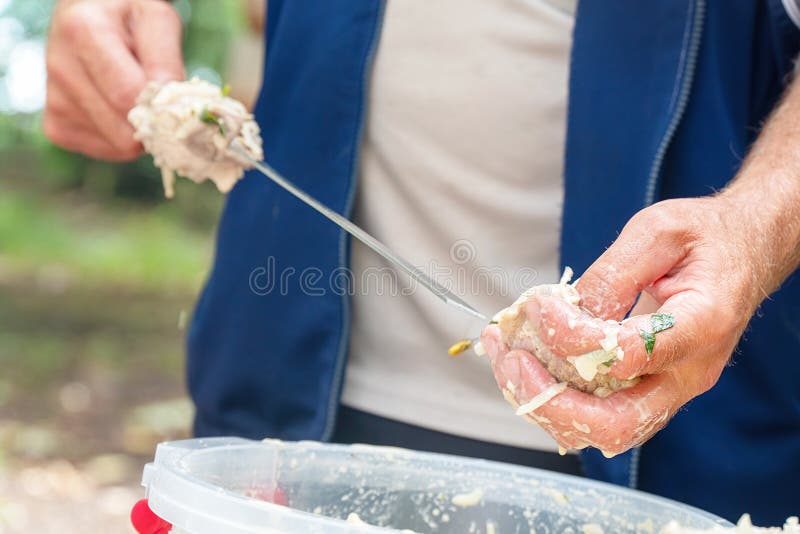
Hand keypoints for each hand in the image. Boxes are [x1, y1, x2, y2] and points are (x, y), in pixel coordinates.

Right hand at [44, 0, 183, 160]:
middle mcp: (60, 68)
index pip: (128, 96)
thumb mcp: (157, 20)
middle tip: (156, 98)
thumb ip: (165, 60)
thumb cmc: (130, 19)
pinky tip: (117, 110)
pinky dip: (122, 138)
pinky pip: (107, 151)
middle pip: (123, 130)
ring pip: (119, 145)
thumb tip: (165, 108)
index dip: (160, 108)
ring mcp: (53, 101)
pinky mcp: (55, 127)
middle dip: (152, 122)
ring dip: (137, 128)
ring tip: (131, 95)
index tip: (173, 99)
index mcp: (83, 32)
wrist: (91, 20)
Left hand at [481, 193, 791, 455]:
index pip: (627, 354)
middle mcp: (687, 372)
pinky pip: (596, 413)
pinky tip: (522, 360)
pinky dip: (552, 396)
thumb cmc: (704, 238)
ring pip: (599, 430)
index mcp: (701, 325)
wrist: (741, 253)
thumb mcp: (659, 231)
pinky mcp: (648, 389)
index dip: (570, 336)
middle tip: (511, 359)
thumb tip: (566, 314)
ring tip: (504, 356)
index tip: (539, 305)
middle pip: (615, 424)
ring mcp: (668, 388)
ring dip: (541, 402)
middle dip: (549, 400)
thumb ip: (612, 274)